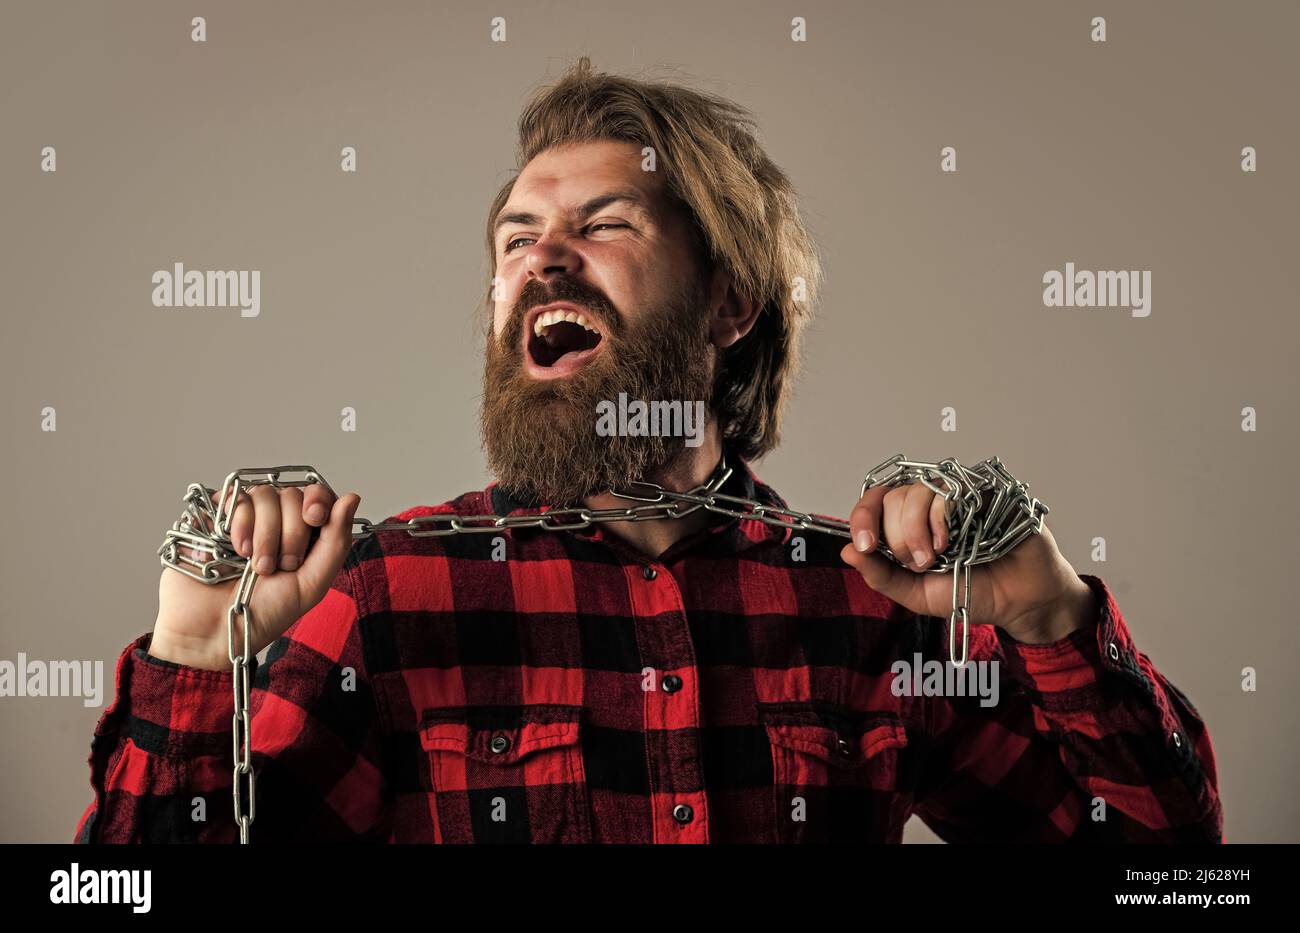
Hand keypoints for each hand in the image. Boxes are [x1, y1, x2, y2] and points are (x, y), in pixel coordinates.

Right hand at [151, 482, 361, 669]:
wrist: (214, 630)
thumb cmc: (265, 613)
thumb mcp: (312, 583)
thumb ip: (336, 541)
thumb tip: (352, 498)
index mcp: (305, 534)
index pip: (319, 495)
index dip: (319, 499)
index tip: (315, 518)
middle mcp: (277, 521)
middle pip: (294, 495)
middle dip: (292, 532)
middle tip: (283, 565)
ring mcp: (246, 516)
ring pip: (266, 494)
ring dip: (267, 533)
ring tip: (258, 566)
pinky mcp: (217, 516)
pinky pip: (235, 498)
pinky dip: (242, 523)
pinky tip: (238, 551)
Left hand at [838, 480, 1092, 643]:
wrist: (1019, 601)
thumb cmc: (973, 592)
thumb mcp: (916, 594)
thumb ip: (881, 575)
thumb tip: (846, 552)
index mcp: (912, 522)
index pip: (876, 501)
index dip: (863, 518)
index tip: (863, 545)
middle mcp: (932, 504)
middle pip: (893, 497)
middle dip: (896, 537)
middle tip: (919, 563)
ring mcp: (958, 494)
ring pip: (916, 491)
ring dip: (916, 530)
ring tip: (936, 557)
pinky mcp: (983, 491)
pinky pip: (947, 490)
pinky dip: (939, 518)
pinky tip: (950, 542)